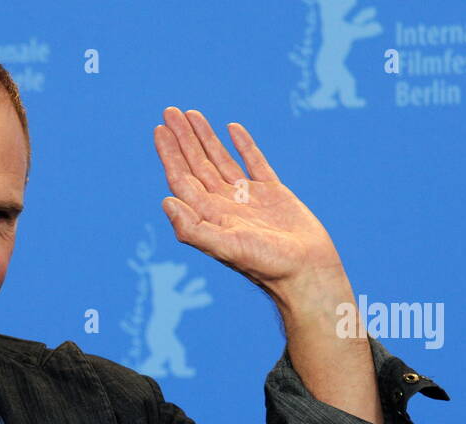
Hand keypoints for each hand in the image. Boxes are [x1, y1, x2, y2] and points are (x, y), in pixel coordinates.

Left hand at [152, 107, 341, 301]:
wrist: (306, 270)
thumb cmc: (266, 264)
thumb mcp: (225, 247)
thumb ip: (193, 228)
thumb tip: (165, 201)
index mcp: (209, 215)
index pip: (182, 179)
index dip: (170, 155)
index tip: (160, 130)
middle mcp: (224, 205)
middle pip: (197, 165)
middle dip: (183, 139)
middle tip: (169, 112)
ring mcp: (248, 198)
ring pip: (220, 160)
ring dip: (205, 138)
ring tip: (191, 114)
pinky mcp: (273, 193)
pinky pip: (254, 163)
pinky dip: (243, 145)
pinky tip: (232, 129)